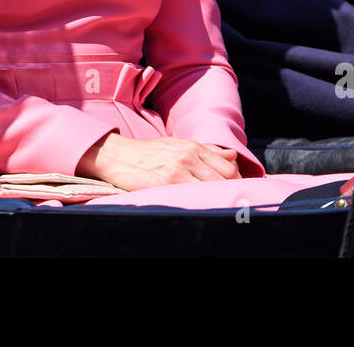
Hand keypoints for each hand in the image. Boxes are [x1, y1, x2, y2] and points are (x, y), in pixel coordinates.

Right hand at [76, 134, 240, 190]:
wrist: (117, 155)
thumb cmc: (148, 153)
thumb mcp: (178, 145)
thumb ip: (207, 151)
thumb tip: (233, 157)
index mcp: (193, 147)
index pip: (229, 169)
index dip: (236, 184)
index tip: (235, 194)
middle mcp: (188, 156)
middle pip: (224, 179)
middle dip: (229, 193)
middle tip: (228, 205)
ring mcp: (177, 169)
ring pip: (210, 188)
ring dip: (214, 199)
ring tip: (212, 207)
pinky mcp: (164, 182)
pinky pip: (191, 196)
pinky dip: (197, 203)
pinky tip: (195, 206)